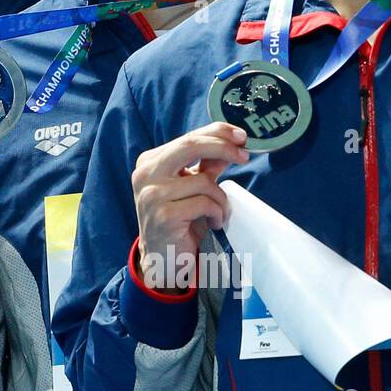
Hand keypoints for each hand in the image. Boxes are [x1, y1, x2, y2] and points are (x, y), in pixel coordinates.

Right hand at [132, 122, 247, 293]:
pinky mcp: (164, 215)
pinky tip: (213, 223)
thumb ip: (205, 165)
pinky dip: (217, 213)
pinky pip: (204, 204)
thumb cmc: (178, 220)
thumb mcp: (191, 188)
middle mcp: (145, 174)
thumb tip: (231, 144)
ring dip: (221, 199)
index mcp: (150, 162)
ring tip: (219, 212)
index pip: (187, 137)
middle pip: (191, 146)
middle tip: (244, 156)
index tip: (241, 137)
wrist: (162, 258)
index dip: (217, 133)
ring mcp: (151, 195)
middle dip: (223, 148)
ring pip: (203, 181)